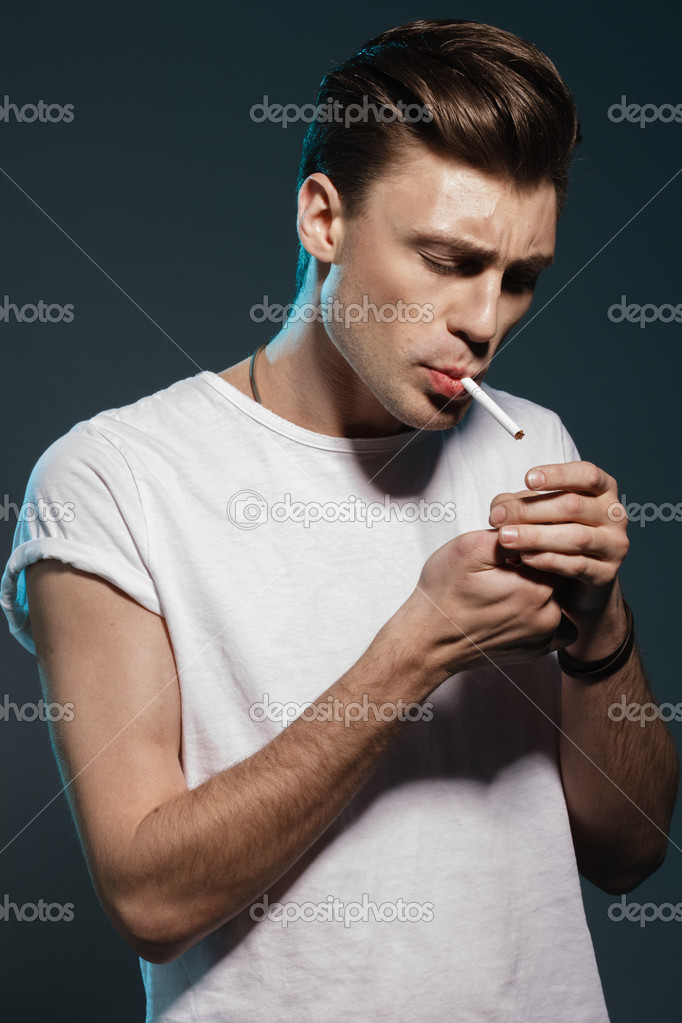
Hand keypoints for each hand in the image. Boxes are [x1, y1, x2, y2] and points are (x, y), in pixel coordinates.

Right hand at [404, 528, 577, 678]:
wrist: (428, 641)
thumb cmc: (443, 594)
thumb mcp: (469, 548)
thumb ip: (510, 532)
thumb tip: (536, 522)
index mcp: (536, 586)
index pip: (561, 547)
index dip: (541, 535)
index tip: (520, 537)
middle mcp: (548, 614)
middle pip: (563, 571)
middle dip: (542, 559)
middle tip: (512, 559)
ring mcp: (545, 635)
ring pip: (561, 595)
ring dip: (544, 584)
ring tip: (511, 582)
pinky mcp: (539, 649)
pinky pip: (560, 625)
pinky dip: (547, 612)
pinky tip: (522, 605)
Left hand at [488, 461, 628, 619]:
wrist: (579, 583)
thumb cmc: (559, 536)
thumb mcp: (542, 514)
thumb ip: (522, 504)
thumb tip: (498, 507)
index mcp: (603, 490)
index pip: (587, 474)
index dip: (558, 474)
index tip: (528, 478)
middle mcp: (614, 515)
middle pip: (574, 506)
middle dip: (531, 510)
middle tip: (497, 517)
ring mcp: (614, 545)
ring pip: (576, 536)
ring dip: (536, 536)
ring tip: (505, 537)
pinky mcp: (606, 573)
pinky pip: (578, 565)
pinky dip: (549, 560)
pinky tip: (525, 557)